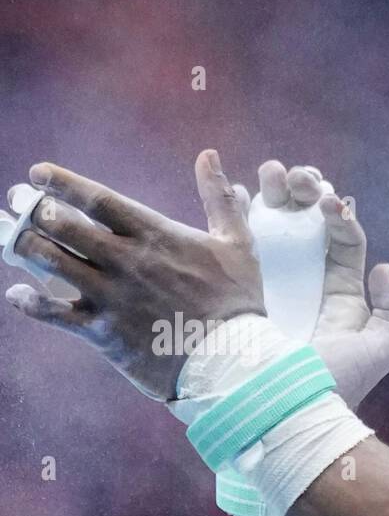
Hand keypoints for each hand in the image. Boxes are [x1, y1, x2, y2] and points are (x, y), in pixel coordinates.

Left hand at [4, 150, 264, 399]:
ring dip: (26, 246)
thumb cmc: (238, 301)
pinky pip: (54, 314)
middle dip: (33, 210)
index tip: (38, 173)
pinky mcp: (104, 332)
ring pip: (49, 262)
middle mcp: (126, 261)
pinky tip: (18, 295)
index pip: (96, 198)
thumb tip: (209, 155)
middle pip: (61, 225)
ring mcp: (111, 297)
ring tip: (16, 239)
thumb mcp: (238, 243)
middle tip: (19, 203)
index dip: (61, 182)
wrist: (235, 360)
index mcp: (154, 236)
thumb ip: (220, 197)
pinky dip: (30, 303)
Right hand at [247, 159, 388, 406]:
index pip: (344, 243)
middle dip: (301, 194)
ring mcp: (271, 288)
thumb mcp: (378, 349)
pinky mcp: (239, 292)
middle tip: (294, 176)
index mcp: (340, 297)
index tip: (331, 201)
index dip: (339, 215)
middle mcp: (306, 287)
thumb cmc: (334, 383)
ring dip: (271, 195)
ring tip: (268, 174)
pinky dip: (233, 213)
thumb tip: (384, 270)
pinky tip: (236, 188)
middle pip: (306, 228)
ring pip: (272, 230)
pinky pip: (236, 245)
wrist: (285, 412)